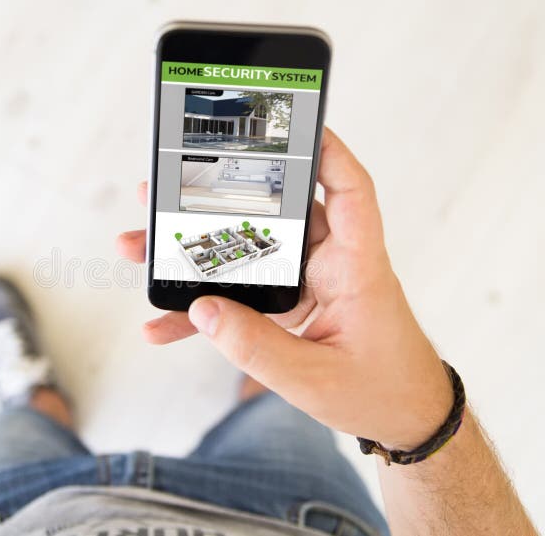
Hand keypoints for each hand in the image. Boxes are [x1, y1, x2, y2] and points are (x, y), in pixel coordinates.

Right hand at [116, 129, 452, 448]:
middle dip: (216, 203)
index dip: (327, 152)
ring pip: (247, 252)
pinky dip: (206, 308)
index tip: (291, 126)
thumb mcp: (315, 378)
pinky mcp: (293, 306)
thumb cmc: (381, 391)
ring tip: (144, 246)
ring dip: (197, 251)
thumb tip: (203, 310)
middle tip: (164, 192)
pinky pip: (244, 296)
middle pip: (272, 216)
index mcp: (356, 267)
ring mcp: (309, 284)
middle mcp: (330, 264)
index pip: (348, 191)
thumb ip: (257, 347)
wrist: (401, 419)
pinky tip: (164, 322)